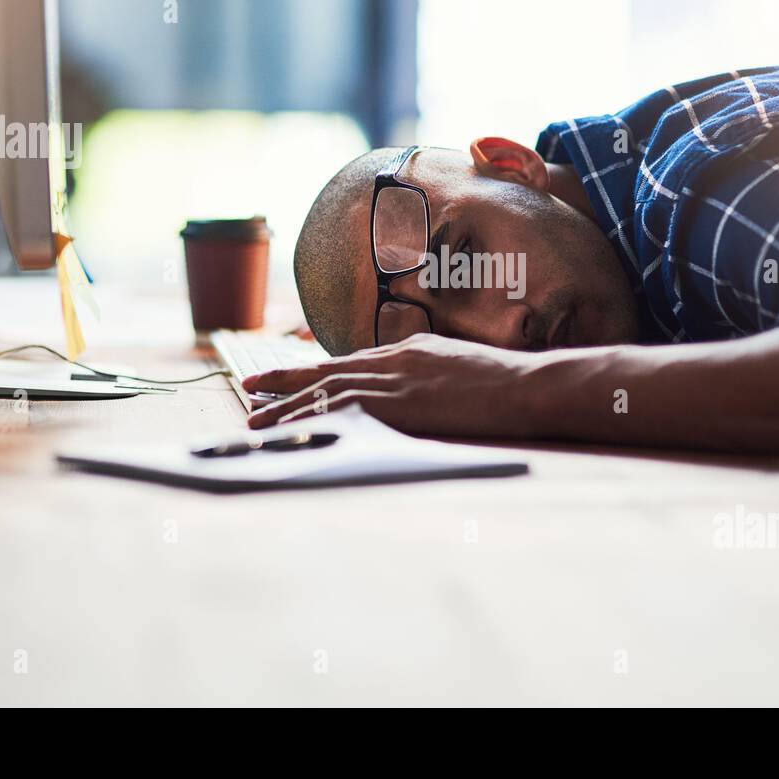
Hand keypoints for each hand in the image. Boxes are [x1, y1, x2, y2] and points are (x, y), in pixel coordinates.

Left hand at [243, 333, 548, 436]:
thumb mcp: (463, 368)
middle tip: (251, 386)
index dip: (318, 370)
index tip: (291, 376)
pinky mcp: (398, 404)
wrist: (527, 386)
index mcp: (412, 350)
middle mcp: (396, 359)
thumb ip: (434, 374)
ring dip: (288, 406)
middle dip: (287, 380)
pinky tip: (289, 428)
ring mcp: (395, 380)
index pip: (354, 360)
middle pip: (329, 370)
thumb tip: (420, 388)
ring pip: (326, 390)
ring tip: (256, 420)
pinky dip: (310, 418)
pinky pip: (341, 410)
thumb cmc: (508, 384)